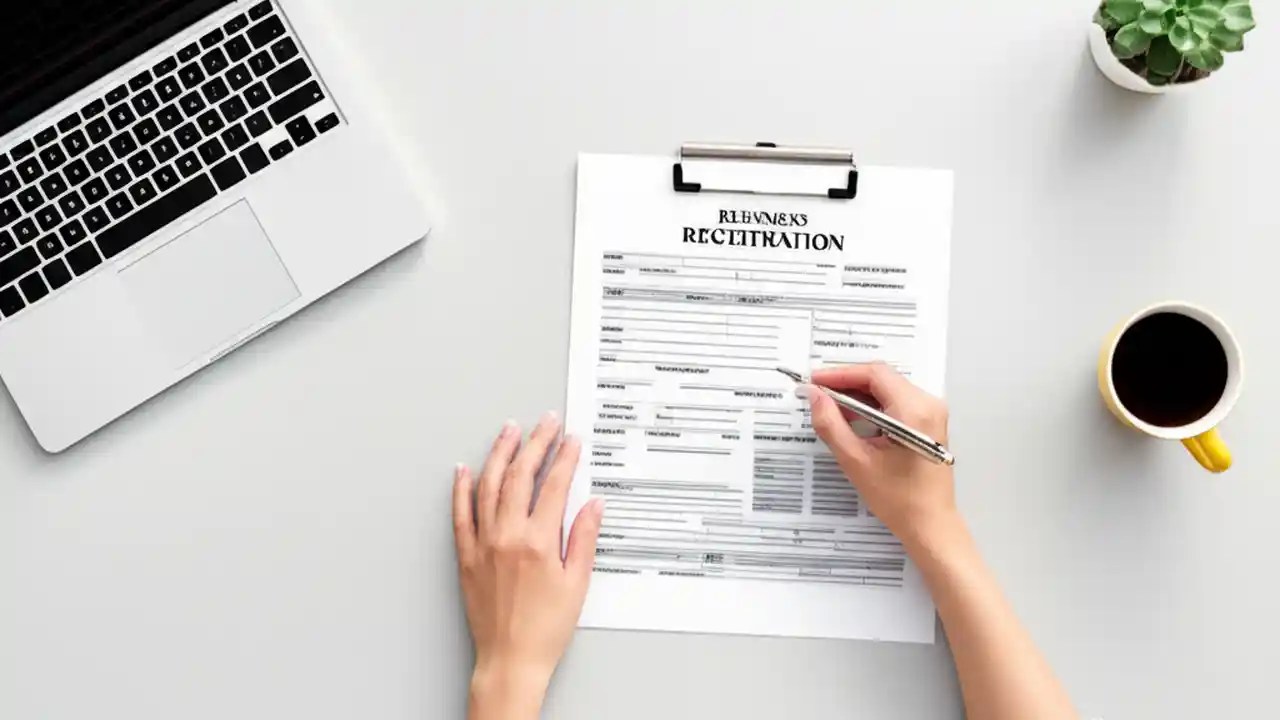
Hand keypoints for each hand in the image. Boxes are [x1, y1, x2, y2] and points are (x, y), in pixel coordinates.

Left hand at [452, 413, 604, 719]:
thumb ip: (583, 538)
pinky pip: (461, 514)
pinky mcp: (467, 556)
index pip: (554, 485)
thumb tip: (591, 505)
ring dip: (499, 454)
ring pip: (489, 486)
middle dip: (536, 444)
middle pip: (520, 476)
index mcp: (538, 541)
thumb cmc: (545, 629)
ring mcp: (483, 544)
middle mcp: (507, 537)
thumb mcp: (577, 583)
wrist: (511, 659)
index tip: (571, 441)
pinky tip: (465, 471)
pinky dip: (462, 489)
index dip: (564, 458)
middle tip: (545, 424)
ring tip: (509, 432)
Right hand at [806, 363, 955, 548]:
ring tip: (830, 406)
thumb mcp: (856, 461)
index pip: (874, 374)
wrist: (930, 524)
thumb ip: (831, 424)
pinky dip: (872, 405)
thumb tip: (815, 397)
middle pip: (882, 378)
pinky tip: (852, 416)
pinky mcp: (928, 423)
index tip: (816, 380)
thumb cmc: (900, 499)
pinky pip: (896, 402)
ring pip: (888, 388)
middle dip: (847, 383)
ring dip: (858, 394)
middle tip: (818, 392)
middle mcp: (928, 405)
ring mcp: (930, 413)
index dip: (840, 373)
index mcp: (915, 411)